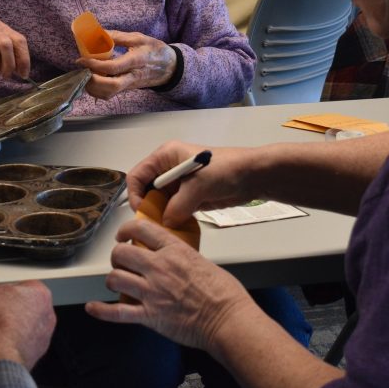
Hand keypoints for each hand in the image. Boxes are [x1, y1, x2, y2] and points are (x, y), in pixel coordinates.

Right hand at [0, 279, 55, 368]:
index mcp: (40, 294)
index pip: (21, 285)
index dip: (2, 289)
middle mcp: (46, 316)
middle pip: (21, 307)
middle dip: (3, 310)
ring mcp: (42, 339)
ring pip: (18, 328)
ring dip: (2, 329)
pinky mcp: (32, 357)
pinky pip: (15, 346)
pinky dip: (3, 346)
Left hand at [77, 30, 176, 99]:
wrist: (169, 67)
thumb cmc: (154, 50)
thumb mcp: (139, 38)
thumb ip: (118, 36)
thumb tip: (98, 32)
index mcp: (136, 60)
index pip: (113, 67)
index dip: (94, 65)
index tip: (82, 60)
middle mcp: (133, 76)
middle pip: (111, 86)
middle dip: (92, 82)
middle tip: (82, 72)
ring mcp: (130, 85)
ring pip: (110, 94)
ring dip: (93, 88)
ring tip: (85, 76)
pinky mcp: (127, 89)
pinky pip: (111, 94)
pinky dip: (98, 91)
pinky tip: (92, 81)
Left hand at [85, 219, 255, 350]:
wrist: (227, 319)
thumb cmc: (224, 293)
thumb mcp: (202, 261)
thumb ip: (181, 258)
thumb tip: (173, 260)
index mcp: (174, 251)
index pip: (141, 228)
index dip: (126, 229)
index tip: (123, 235)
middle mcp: (159, 268)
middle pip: (121, 253)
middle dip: (117, 256)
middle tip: (121, 261)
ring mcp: (152, 292)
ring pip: (115, 278)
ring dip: (113, 279)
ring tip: (118, 282)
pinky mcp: (149, 316)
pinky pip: (117, 312)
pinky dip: (101, 310)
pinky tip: (93, 308)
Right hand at [126, 140, 262, 225]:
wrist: (254, 175)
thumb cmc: (225, 171)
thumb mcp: (198, 186)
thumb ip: (178, 206)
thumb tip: (166, 223)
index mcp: (165, 156)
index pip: (137, 175)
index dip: (135, 194)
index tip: (143, 213)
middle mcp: (168, 169)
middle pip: (146, 190)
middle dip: (147, 208)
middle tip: (152, 226)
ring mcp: (179, 184)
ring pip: (159, 202)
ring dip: (159, 216)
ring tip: (163, 231)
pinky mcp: (189, 196)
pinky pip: (172, 209)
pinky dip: (171, 219)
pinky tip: (174, 229)